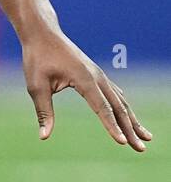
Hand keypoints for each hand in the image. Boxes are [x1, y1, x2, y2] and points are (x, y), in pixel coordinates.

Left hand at [22, 28, 152, 151]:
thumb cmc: (37, 58)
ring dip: (132, 120)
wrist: (42, 33)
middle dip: (131, 129)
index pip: (102, 108)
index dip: (112, 126)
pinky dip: (124, 108)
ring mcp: (99, 74)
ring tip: (146, 137)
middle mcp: (97, 77)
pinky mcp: (96, 74)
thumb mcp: (36, 86)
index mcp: (84, 79)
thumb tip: (43, 136)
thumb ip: (43, 111)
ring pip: (120, 101)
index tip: (123, 143)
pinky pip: (115, 94)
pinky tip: (129, 117)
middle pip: (118, 107)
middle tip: (141, 149)